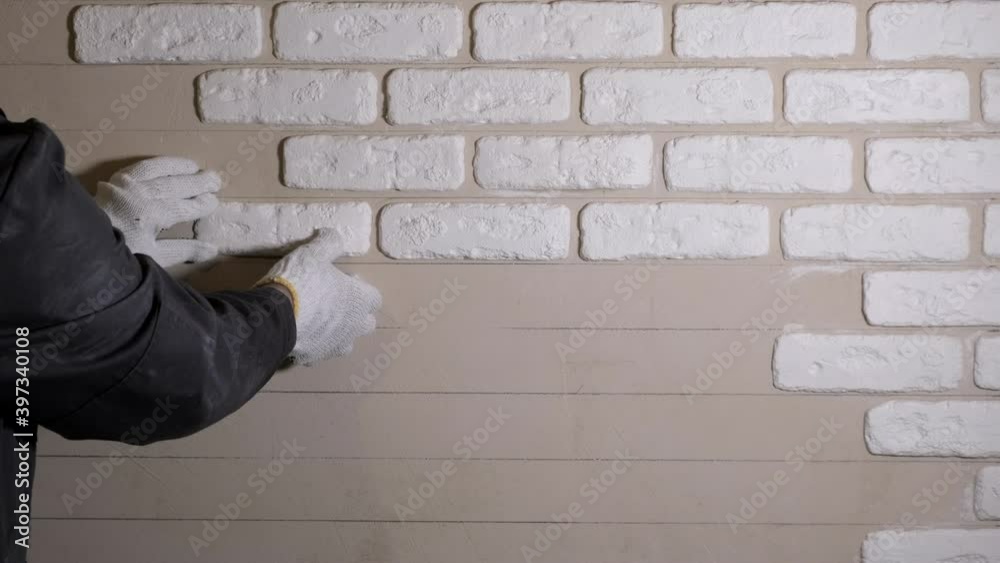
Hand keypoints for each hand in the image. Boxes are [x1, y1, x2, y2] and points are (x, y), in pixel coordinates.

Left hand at [97, 157, 220, 266]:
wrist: (79, 249)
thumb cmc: (117, 257)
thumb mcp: (152, 259)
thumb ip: (183, 250)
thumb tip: (212, 249)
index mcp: (151, 214)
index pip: (184, 206)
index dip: (201, 204)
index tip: (214, 201)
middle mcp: (139, 194)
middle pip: (174, 185)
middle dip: (197, 182)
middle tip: (216, 179)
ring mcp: (124, 185)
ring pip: (157, 171)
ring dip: (179, 167)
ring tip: (195, 166)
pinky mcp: (112, 182)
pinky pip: (138, 167)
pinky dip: (155, 164)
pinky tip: (164, 165)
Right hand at [259, 229, 380, 364]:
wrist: (274, 316)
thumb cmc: (301, 281)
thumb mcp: (314, 252)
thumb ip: (328, 242)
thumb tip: (331, 234)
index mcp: (359, 301)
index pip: (375, 298)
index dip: (361, 288)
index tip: (345, 280)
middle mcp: (353, 326)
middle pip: (366, 323)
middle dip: (355, 313)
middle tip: (334, 300)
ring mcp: (335, 345)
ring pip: (346, 342)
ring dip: (338, 332)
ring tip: (318, 319)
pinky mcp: (315, 358)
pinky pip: (319, 352)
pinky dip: (313, 344)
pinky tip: (299, 333)